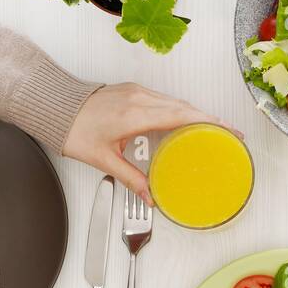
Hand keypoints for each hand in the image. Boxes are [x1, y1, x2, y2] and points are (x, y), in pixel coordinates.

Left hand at [62, 82, 238, 199]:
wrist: (57, 106)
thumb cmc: (76, 128)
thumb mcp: (105, 160)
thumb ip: (132, 178)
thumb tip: (150, 196)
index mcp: (135, 114)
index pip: (181, 115)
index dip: (208, 123)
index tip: (227, 131)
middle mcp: (140, 98)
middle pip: (184, 107)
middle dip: (210, 119)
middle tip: (230, 134)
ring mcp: (137, 92)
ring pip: (176, 101)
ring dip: (197, 114)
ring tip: (214, 129)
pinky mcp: (134, 91)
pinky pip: (164, 99)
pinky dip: (181, 110)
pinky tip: (187, 122)